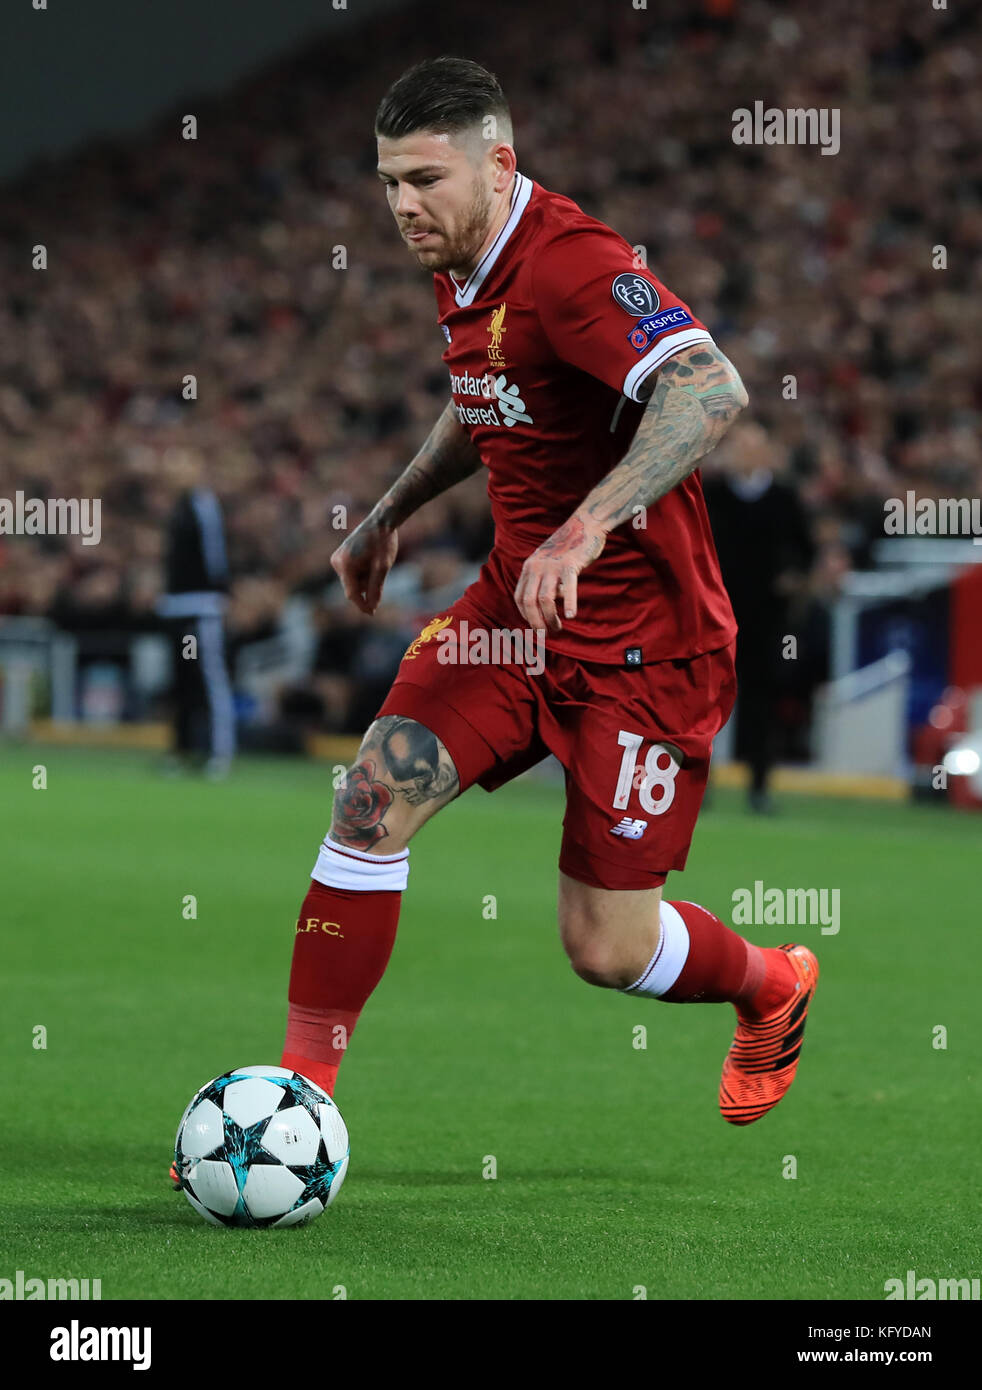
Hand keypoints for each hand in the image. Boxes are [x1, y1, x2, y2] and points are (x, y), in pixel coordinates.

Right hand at [331, 516, 398, 614]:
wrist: (381, 522)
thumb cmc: (383, 542)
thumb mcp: (382, 567)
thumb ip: (375, 588)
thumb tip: (371, 607)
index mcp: (345, 565)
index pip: (352, 593)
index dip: (362, 605)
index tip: (372, 613)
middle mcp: (337, 562)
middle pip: (352, 588)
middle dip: (366, 587)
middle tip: (380, 572)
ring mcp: (337, 560)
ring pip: (352, 582)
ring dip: (365, 580)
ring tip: (375, 563)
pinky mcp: (340, 558)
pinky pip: (352, 574)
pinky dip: (362, 574)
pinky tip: (370, 561)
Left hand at [513, 515, 605, 632]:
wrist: (584, 525)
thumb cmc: (568, 547)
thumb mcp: (547, 561)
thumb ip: (543, 580)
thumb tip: (546, 605)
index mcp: (529, 566)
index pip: (519, 597)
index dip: (525, 615)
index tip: (535, 625)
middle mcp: (537, 566)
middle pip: (529, 602)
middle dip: (536, 622)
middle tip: (546, 635)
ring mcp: (553, 566)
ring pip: (545, 599)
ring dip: (550, 618)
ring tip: (558, 628)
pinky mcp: (570, 564)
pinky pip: (568, 588)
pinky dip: (568, 603)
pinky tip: (571, 615)